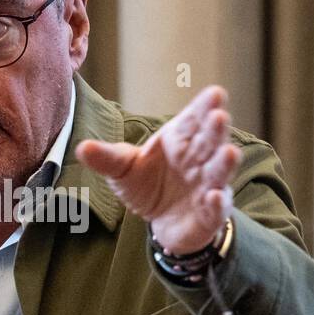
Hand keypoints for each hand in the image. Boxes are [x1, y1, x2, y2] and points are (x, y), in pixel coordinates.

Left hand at [76, 85, 238, 253]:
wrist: (161, 221)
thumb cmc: (146, 185)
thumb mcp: (123, 170)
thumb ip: (107, 158)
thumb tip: (83, 147)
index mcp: (179, 140)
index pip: (194, 119)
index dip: (205, 106)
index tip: (216, 93)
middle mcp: (198, 159)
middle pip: (210, 141)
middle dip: (216, 129)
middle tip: (219, 116)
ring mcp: (207, 185)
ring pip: (219, 171)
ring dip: (225, 162)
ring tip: (230, 152)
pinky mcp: (210, 213)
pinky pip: (216, 207)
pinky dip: (217, 203)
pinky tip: (214, 196)